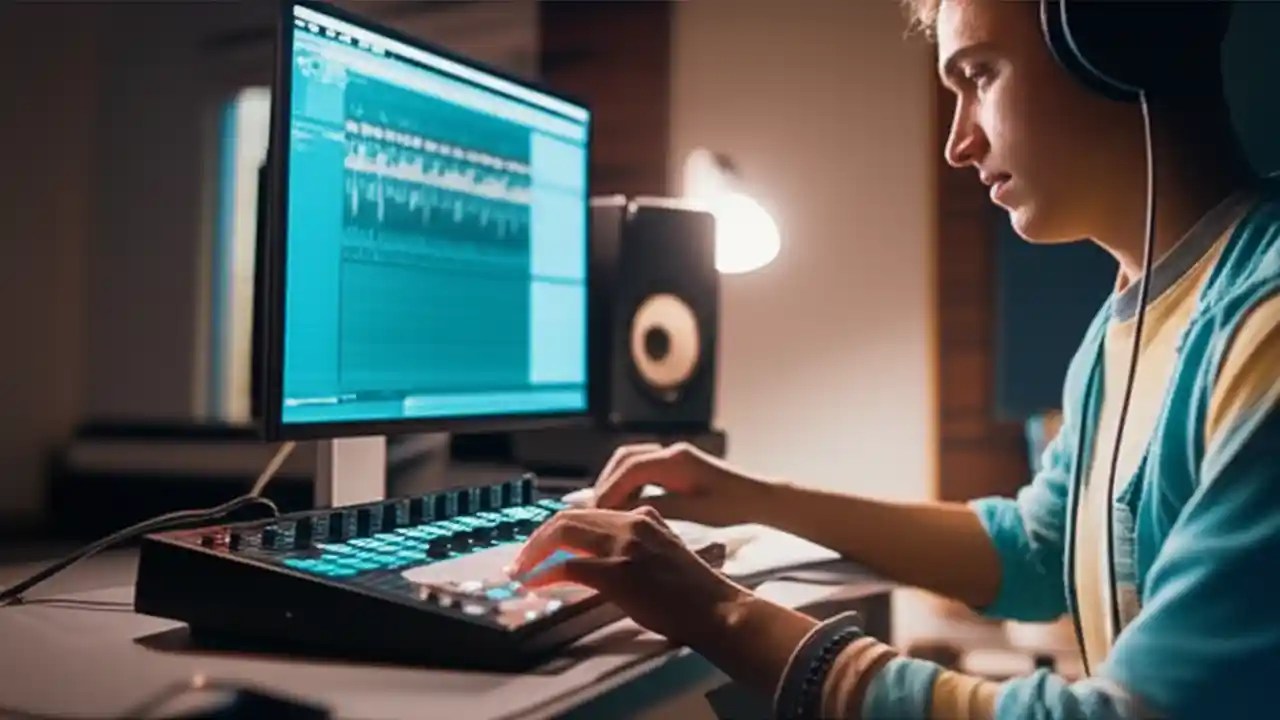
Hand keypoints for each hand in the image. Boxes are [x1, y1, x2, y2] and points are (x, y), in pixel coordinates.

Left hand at [507, 505, 750, 646]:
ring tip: (521, 570)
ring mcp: (624, 546)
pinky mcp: (618, 572)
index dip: (558, 528)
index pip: (588, 512)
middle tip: (521, 559)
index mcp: (643, 516)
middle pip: (570, 517)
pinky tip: (536, 583)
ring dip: (535, 552)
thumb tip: (601, 556)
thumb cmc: (695, 592)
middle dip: (539, 538)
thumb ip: (636, 544)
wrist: (717, 609)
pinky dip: (546, 573)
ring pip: (564, 533)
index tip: (542, 546)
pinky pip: (569, 565)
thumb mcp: (665, 552)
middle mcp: (632, 522)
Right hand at [590, 442, 772, 526]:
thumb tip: (624, 514)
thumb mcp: (693, 512)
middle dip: (606, 483)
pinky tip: (628, 506)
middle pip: (625, 460)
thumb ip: (658, 509)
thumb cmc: (732, 506)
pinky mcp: (677, 466)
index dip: (608, 490)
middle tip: (593, 510)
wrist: (759, 497)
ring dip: (616, 483)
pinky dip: (630, 485)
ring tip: (606, 510)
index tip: (593, 512)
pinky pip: (644, 470)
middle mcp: (671, 452)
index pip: (629, 470)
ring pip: (632, 463)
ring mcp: (674, 457)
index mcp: (675, 460)